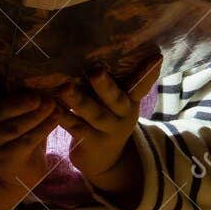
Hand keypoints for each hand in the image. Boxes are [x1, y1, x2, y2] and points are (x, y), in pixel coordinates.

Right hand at [0, 69, 62, 196]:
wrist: (15, 174)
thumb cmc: (20, 137)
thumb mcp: (17, 115)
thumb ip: (20, 95)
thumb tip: (43, 70)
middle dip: (19, 102)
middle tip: (38, 96)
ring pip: (15, 128)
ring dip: (36, 115)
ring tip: (53, 105)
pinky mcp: (7, 159)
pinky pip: (27, 142)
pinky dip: (43, 129)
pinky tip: (56, 118)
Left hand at [51, 51, 162, 181]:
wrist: (106, 162)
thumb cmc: (107, 120)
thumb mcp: (115, 103)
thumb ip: (112, 83)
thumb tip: (102, 47)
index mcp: (130, 101)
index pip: (141, 84)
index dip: (148, 72)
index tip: (157, 56)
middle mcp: (123, 115)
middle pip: (116, 98)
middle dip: (105, 85)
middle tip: (95, 71)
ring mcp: (108, 131)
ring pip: (94, 114)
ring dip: (79, 101)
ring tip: (65, 88)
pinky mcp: (92, 143)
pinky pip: (77, 128)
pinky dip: (64, 118)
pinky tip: (53, 108)